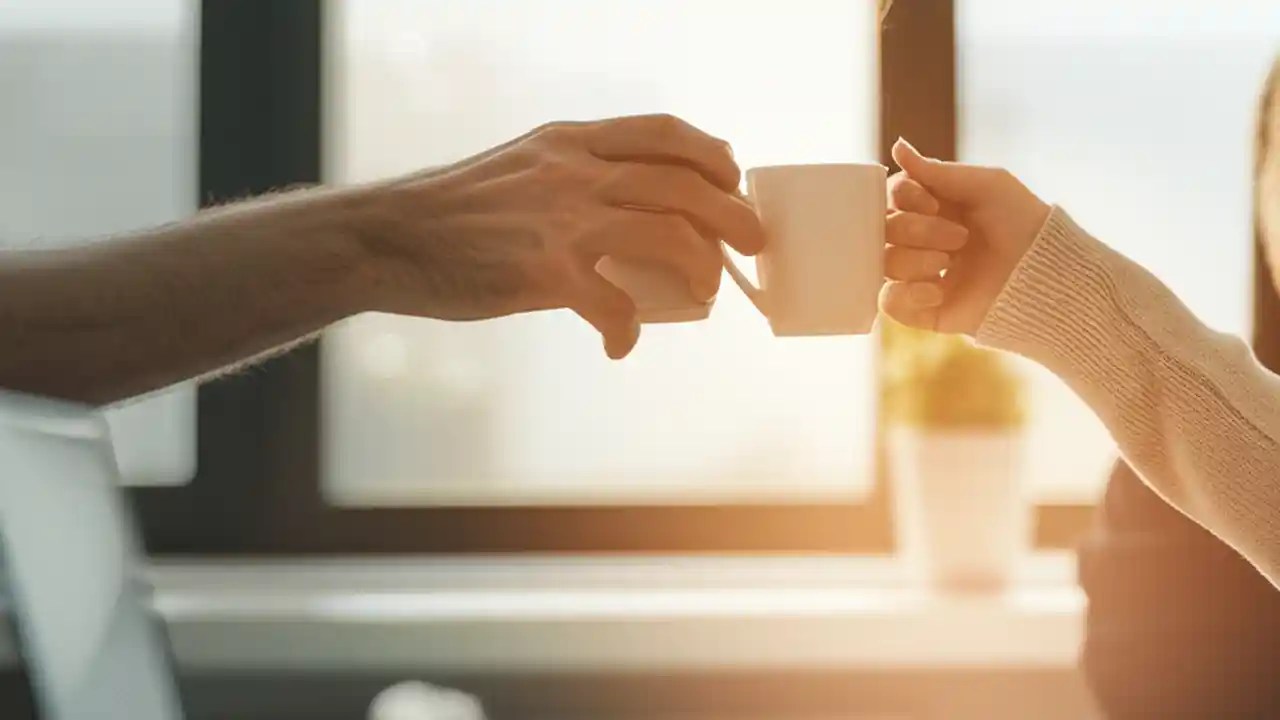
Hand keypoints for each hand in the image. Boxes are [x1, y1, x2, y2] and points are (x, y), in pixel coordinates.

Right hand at [362, 114, 764, 358]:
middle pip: (682, 183)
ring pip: (667, 232)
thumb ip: (570, 180)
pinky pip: (613, 304)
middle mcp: (572, 171)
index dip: (710, 154)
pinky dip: (629, 329)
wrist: (387, 239)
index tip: (731, 179)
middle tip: (751, 243)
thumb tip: (622, 219)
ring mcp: (560, 219)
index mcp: (569, 141)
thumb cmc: (452, 213)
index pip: (661, 131)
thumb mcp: (520, 170)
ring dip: (701, 267)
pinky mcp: (543, 271)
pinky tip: (622, 346)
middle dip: (731, 214)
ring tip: (707, 293)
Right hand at [880, 138, 1050, 334]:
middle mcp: (920, 239)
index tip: (934, 204)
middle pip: (883, 229)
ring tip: (949, 265)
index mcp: (932, 207)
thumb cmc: (1022, 221)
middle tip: (960, 238)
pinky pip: (888, 302)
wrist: (1045, 273)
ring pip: (884, 264)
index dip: (904, 198)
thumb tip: (897, 146)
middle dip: (917, 231)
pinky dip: (907, 296)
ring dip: (915, 261)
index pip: (890, 197)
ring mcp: (920, 275)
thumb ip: (937, 170)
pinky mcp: (924, 308)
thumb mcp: (985, 185)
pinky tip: (939, 292)